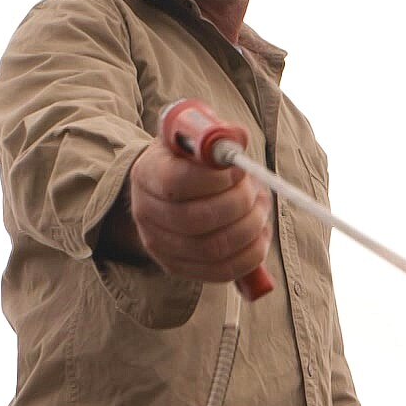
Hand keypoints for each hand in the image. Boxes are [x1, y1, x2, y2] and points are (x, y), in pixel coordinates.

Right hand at [126, 132, 271, 281]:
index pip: (177, 182)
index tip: (239, 169)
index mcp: (147, 173)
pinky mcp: (178, 267)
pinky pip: (221, 271)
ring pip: (213, 248)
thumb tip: (237, 138)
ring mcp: (159, 245)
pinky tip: (258, 235)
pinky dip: (250, 255)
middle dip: (239, 204)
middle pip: (196, 219)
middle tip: (256, 191)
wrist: (171, 192)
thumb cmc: (192, 162)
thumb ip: (218, 134)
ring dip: (249, 229)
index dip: (216, 178)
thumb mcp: (198, 137)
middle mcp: (145, 212)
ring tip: (259, 210)